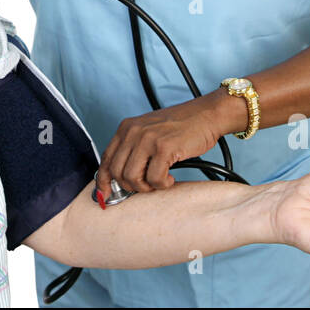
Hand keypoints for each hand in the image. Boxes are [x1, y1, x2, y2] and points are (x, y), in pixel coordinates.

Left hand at [96, 95, 228, 194]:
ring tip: (159, 181)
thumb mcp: (149, 131)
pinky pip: (154, 178)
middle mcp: (133, 131)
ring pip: (132, 177)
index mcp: (126, 128)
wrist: (206, 115)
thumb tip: (121, 177)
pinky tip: (171, 178)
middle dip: (130, 186)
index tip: (106, 194)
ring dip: (146, 186)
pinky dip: (162, 184)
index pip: (106, 159)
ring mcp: (148, 139)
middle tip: (146, 185)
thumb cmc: (181, 126)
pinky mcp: (164, 148)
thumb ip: (133, 148)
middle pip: (117, 172)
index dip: (104, 181)